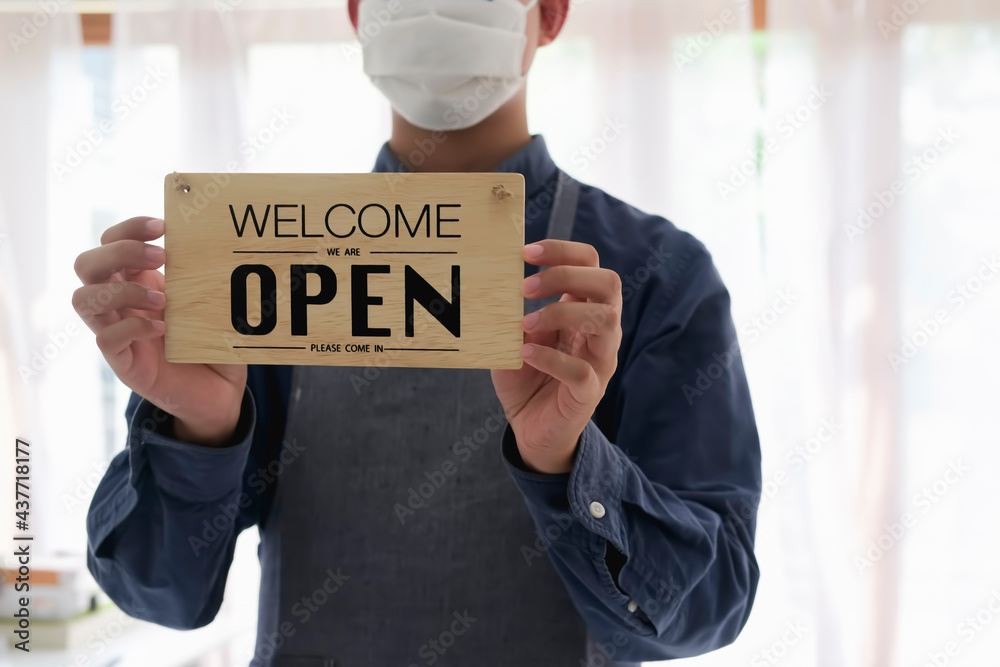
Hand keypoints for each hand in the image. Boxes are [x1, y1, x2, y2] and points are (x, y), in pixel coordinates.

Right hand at [72, 216, 247, 445]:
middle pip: (86, 264)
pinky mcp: (124, 363)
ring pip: (84, 298)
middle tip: (162, 256)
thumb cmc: (214, 344)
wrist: (220, 394)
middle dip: (120, 251)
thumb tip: (212, 242)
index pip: (110, 243)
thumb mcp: (211, 304)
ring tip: (163, 299)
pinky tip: (163, 329)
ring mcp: (118, 333)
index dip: (128, 229)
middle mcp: (121, 304)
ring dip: (122, 289)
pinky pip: (106, 338)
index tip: (162, 225)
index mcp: (139, 282)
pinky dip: (133, 326)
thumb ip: (204, 278)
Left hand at [491, 240, 622, 473]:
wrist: (531, 429)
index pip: (591, 264)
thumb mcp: (512, 337)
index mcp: (583, 309)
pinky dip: (551, 359)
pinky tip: (525, 354)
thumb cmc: (525, 377)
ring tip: (526, 322)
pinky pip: (582, 371)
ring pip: (606, 320)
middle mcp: (600, 330)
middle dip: (566, 274)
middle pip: (608, 283)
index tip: (525, 252)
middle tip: (527, 286)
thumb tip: (494, 283)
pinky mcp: (589, 392)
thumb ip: (509, 312)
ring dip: (562, 313)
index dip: (563, 251)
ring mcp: (600, 360)